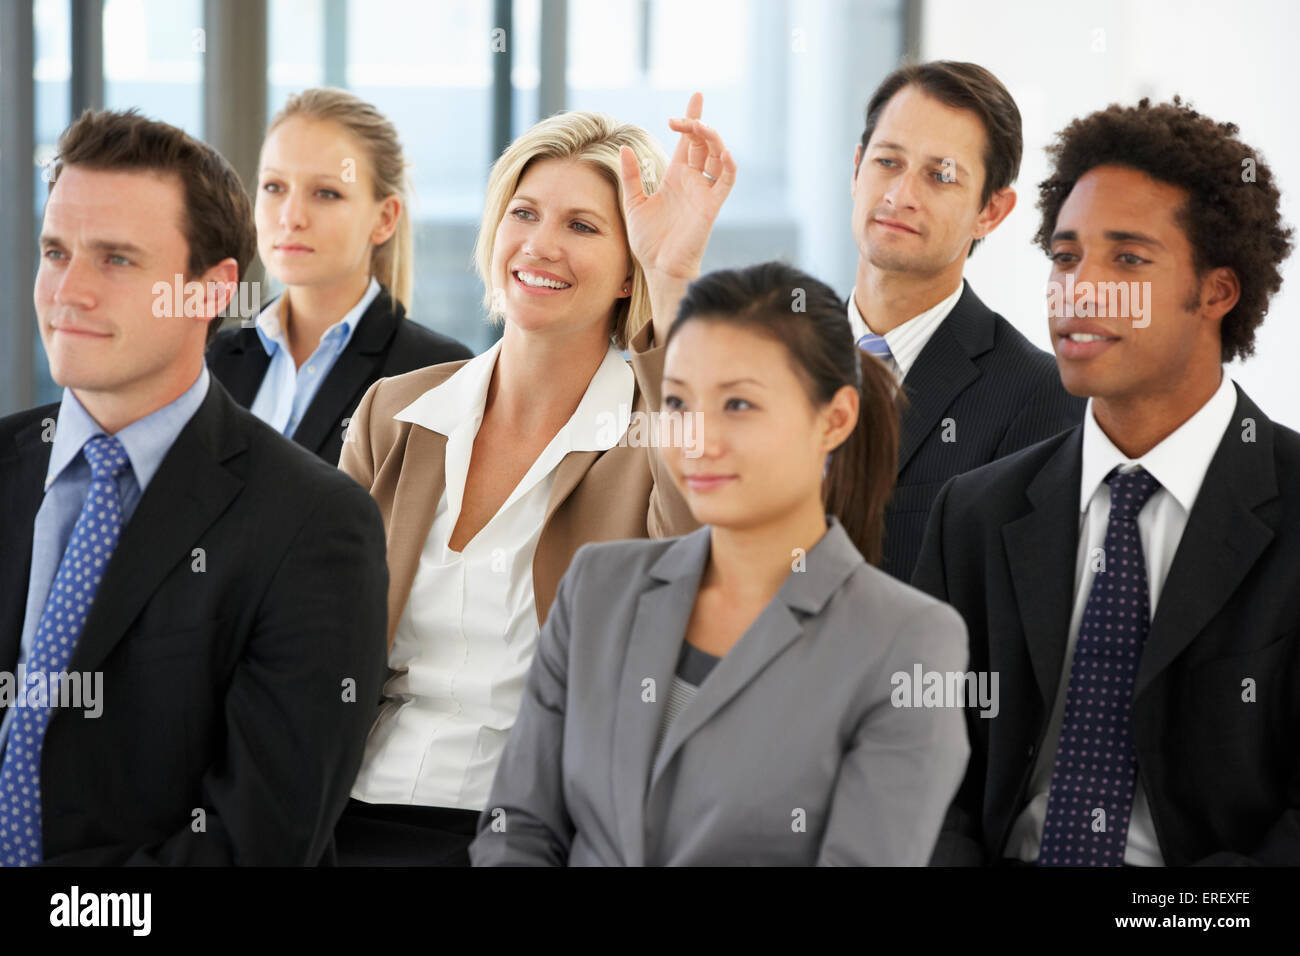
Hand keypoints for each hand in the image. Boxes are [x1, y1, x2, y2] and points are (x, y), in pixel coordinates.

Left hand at [619, 92, 737, 283]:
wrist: (659, 267)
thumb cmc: (649, 241)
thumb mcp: (633, 202)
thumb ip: (631, 176)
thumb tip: (624, 148)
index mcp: (676, 177)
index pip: (689, 141)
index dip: (692, 118)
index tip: (696, 96)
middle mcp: (693, 181)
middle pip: (704, 143)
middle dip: (697, 125)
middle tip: (684, 117)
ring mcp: (704, 192)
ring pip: (718, 156)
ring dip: (712, 139)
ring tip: (698, 127)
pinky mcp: (711, 206)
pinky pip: (726, 182)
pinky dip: (729, 166)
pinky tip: (724, 152)